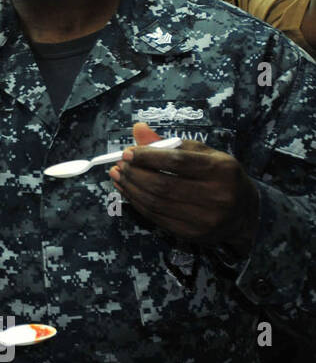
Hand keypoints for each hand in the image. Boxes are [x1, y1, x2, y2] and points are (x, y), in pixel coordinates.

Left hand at [109, 122, 258, 254]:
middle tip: (120, 165)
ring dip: (131, 188)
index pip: (177, 161)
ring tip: (119, 176)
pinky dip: (137, 203)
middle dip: (135, 174)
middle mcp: (217, 195)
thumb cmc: (220, 176)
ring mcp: (205, 218)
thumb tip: (137, 128)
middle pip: (163, 185)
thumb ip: (171, 143)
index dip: (148, 156)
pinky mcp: (193, 234)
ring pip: (156, 203)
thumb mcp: (204, 154)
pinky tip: (128, 191)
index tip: (128, 153)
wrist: (244, 213)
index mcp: (222, 170)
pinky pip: (157, 217)